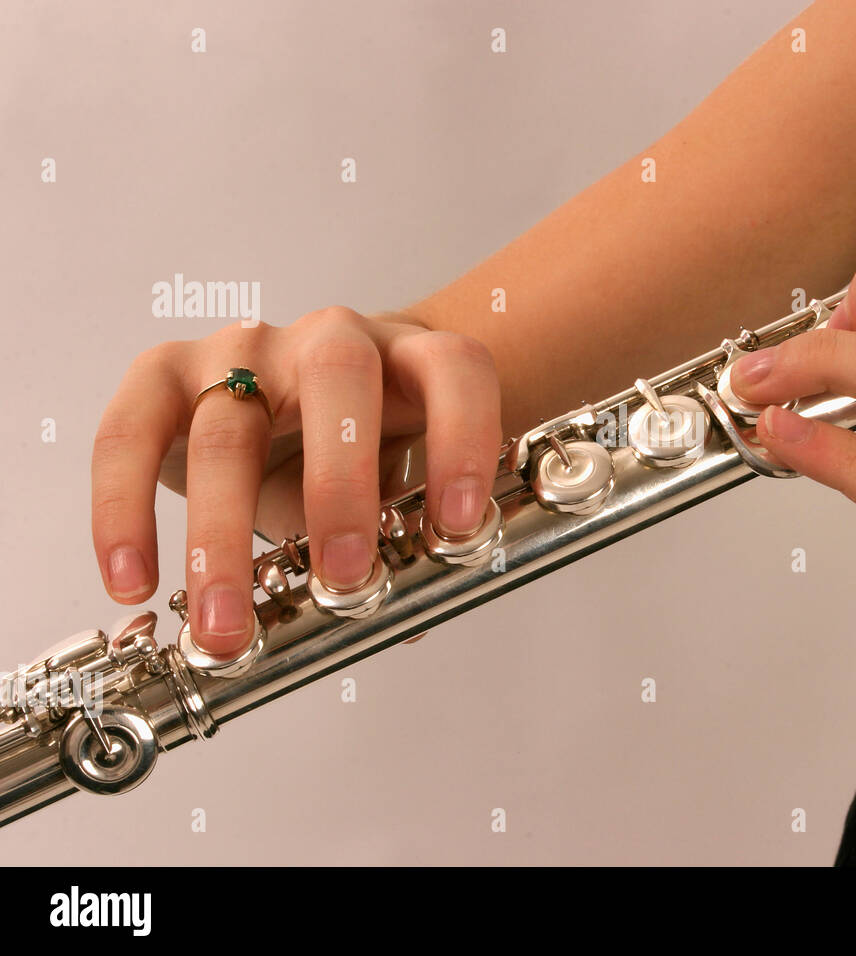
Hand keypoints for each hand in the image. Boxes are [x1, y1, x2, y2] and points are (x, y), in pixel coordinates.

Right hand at [92, 307, 501, 656]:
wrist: (312, 401)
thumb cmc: (368, 447)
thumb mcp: (397, 487)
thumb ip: (404, 541)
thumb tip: (402, 620)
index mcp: (410, 357)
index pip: (454, 372)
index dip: (464, 441)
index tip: (459, 527)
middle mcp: (330, 338)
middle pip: (338, 382)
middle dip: (341, 487)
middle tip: (344, 581)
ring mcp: (244, 349)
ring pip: (228, 422)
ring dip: (222, 533)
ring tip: (225, 626)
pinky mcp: (164, 372)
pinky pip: (128, 431)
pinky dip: (124, 509)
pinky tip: (133, 580)